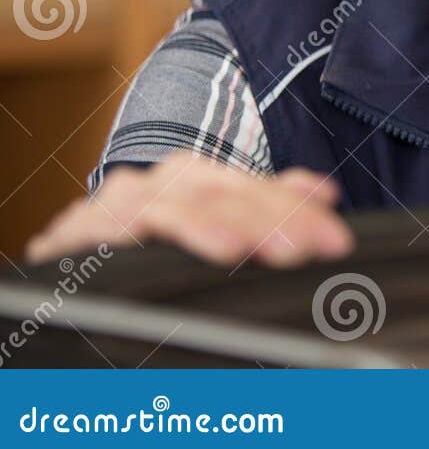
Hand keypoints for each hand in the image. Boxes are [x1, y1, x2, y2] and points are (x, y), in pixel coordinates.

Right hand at [24, 154, 354, 268]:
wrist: (72, 267)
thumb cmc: (149, 250)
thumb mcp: (213, 229)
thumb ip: (266, 209)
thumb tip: (325, 195)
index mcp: (200, 181)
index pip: (257, 191)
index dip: (297, 212)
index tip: (336, 241)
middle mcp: (163, 185)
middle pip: (224, 195)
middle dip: (268, 220)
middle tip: (306, 247)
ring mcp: (121, 204)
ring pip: (177, 205)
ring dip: (213, 224)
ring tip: (243, 247)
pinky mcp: (80, 230)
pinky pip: (115, 227)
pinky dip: (144, 233)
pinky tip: (174, 248)